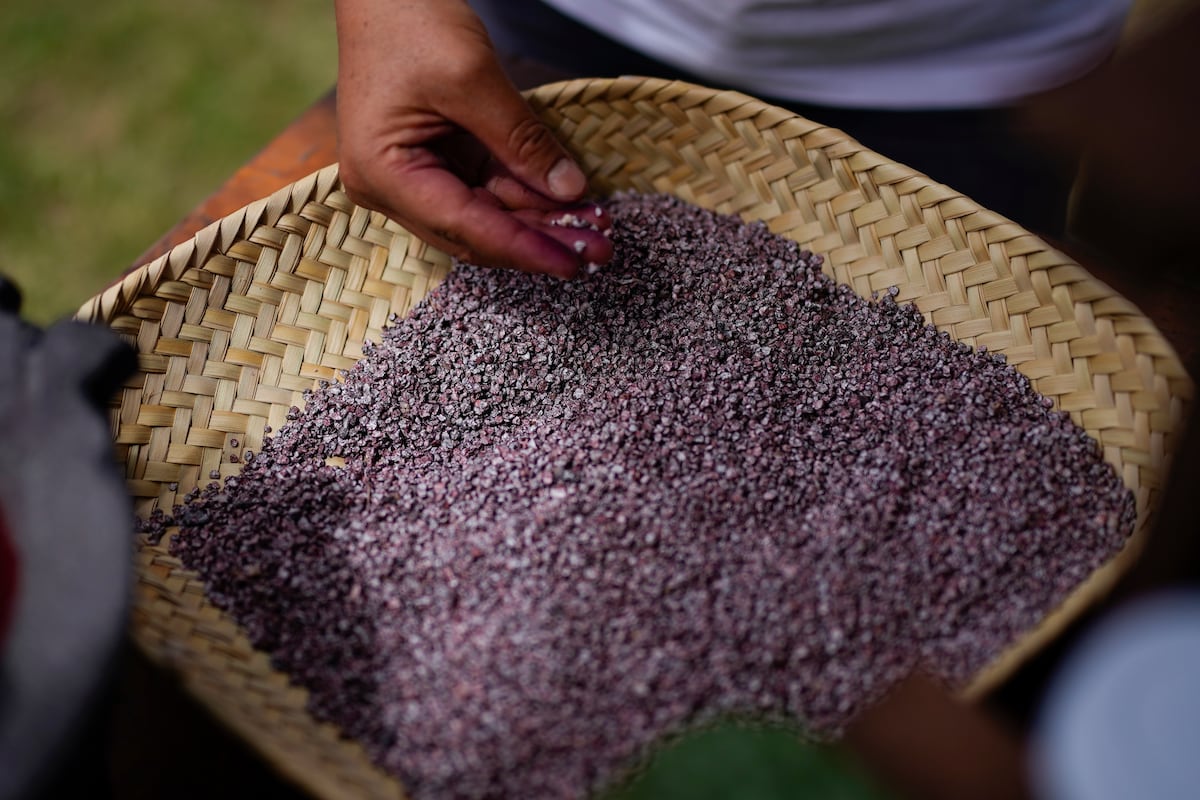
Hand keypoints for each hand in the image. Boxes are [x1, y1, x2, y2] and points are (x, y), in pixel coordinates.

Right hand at [334, 0, 612, 278]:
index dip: (524, 248)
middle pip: (476, 232)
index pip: (465, 226)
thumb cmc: (411, 21)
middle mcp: (390, 187)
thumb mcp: (473, 78)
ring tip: (596, 229)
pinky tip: (570, 203)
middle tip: (600, 250)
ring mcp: (411, 177)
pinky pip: (486, 191)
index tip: (574, 263)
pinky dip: (527, 197)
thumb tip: (570, 191)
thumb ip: (521, 140)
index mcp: (384, 173)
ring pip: (485, 216)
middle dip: (539, 241)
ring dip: (540, 223)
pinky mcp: (435, 162)